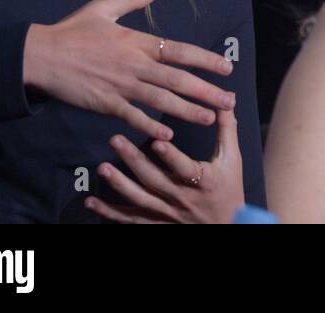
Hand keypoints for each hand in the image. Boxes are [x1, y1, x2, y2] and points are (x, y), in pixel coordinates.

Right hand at [23, 0, 235, 139]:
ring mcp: (122, 86)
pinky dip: (151, 126)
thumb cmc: (71, 31)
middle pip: (179, 80)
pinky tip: (168, 136)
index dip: (206, 60)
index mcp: (138, 42)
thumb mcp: (103, 8)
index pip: (181, 51)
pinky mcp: (106, 104)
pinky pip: (134, 117)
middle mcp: (136, 65)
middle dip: (207, 91)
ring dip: (189, 110)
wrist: (40, 55)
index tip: (227, 67)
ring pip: (162, 101)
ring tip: (211, 118)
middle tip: (230, 101)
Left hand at [85, 107, 244, 223]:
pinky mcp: (157, 223)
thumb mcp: (232, 159)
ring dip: (119, 184)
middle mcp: (183, 199)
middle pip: (154, 180)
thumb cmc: (229, 188)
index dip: (171, 156)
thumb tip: (226, 100)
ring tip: (102, 167)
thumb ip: (226, 129)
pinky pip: (130, 220)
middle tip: (115, 139)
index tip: (156, 140)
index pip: (185, 168)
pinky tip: (92, 201)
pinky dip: (110, 212)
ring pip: (139, 200)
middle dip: (133, 159)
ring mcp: (168, 213)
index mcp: (204, 181)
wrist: (227, 225)